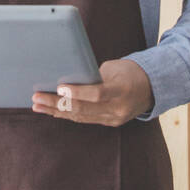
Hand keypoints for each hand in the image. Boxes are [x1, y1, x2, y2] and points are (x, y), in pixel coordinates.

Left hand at [31, 57, 153, 125]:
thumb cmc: (130, 71)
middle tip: (37, 98)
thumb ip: (93, 76)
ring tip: (38, 105)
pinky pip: (85, 119)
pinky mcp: (110, 122)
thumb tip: (67, 80)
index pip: (97, 94)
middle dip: (57, 103)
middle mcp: (118, 108)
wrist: (153, 87)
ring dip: (57, 111)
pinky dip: (67, 114)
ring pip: (81, 116)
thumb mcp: (115, 67)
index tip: (59, 87)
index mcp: (122, 90)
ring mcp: (114, 118)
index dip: (77, 92)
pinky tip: (52, 110)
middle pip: (83, 108)